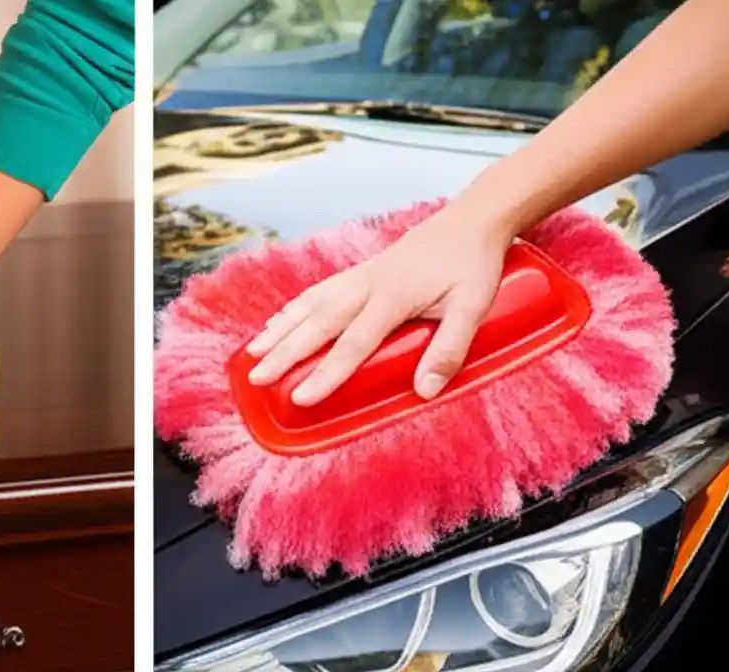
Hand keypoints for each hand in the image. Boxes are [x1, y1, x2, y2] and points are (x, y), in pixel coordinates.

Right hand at [245, 207, 513, 405]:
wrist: (472, 218)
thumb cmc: (473, 262)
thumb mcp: (474, 306)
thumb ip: (450, 348)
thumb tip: (425, 390)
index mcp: (392, 297)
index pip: (353, 344)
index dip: (326, 373)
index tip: (300, 397)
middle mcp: (367, 285)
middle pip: (317, 324)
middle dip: (284, 353)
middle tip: (257, 377)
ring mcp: (360, 276)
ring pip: (310, 305)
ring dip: (280, 329)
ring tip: (254, 352)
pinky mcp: (362, 272)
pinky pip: (318, 292)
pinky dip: (294, 308)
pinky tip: (280, 321)